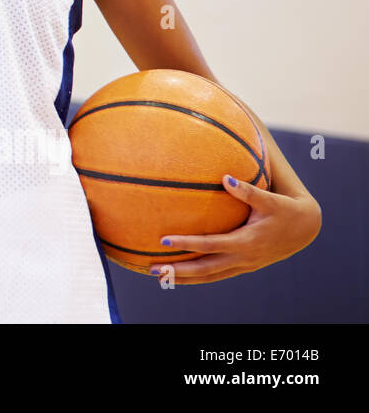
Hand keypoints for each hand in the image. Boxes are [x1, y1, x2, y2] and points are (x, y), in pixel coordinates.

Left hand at [147, 174, 321, 284]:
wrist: (305, 229)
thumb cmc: (284, 209)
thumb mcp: (270, 199)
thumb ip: (248, 191)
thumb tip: (226, 178)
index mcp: (246, 242)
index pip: (209, 245)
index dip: (186, 243)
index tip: (163, 240)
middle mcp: (243, 258)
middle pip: (205, 269)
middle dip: (178, 270)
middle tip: (152, 268)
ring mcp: (244, 265)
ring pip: (210, 277)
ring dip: (185, 278)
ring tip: (159, 276)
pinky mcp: (244, 266)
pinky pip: (217, 275)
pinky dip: (198, 277)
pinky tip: (180, 275)